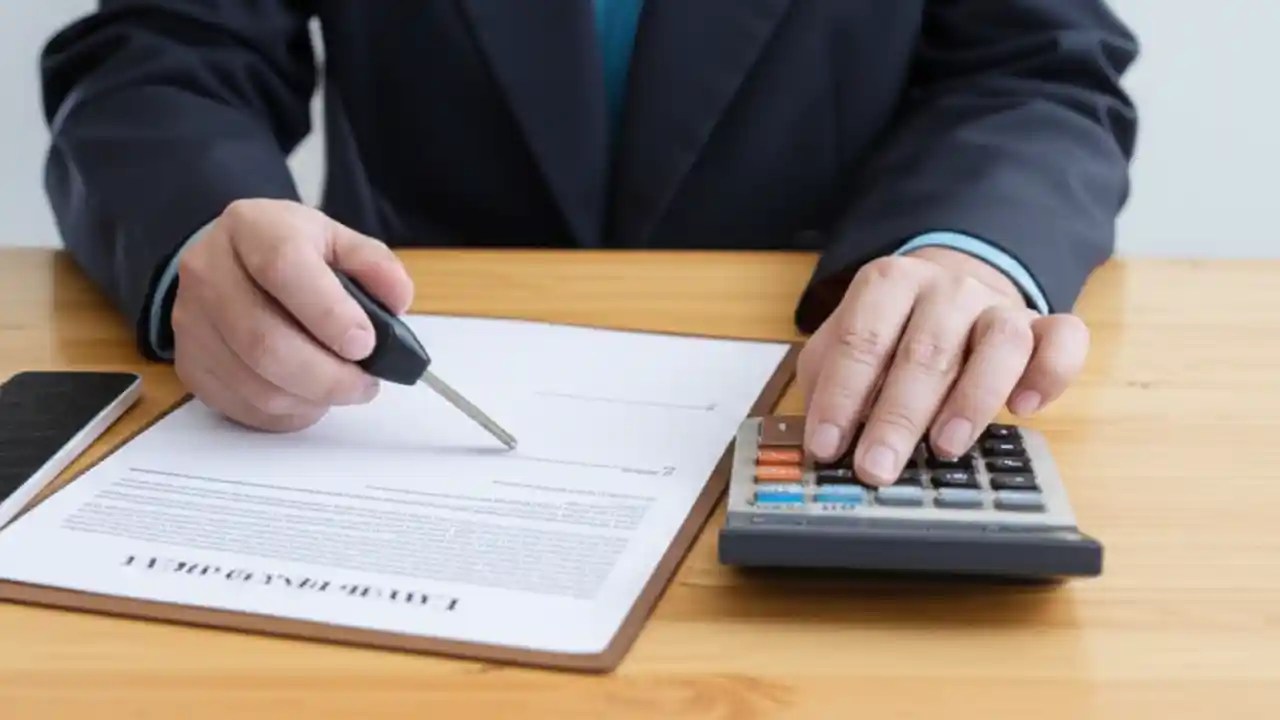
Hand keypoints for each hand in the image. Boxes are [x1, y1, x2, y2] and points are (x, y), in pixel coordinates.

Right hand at [172, 199, 413, 431]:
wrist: (230, 263)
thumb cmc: (290, 253)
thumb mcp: (335, 240)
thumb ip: (374, 265)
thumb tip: (398, 302)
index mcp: (250, 228)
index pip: (283, 268)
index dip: (329, 313)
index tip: (365, 343)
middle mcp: (208, 272)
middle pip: (265, 342)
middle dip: (328, 375)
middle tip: (365, 383)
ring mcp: (191, 323)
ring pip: (257, 384)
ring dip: (313, 398)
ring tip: (342, 387)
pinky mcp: (191, 365)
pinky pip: (245, 407)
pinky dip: (290, 413)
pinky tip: (310, 395)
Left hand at [796, 247, 1087, 484]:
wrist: (948, 292)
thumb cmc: (889, 333)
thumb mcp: (843, 347)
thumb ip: (828, 385)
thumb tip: (818, 446)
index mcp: (888, 284)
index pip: (861, 338)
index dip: (841, 395)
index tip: (827, 445)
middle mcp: (947, 288)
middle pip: (926, 349)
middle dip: (898, 416)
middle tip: (877, 467)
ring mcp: (999, 305)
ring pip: (1000, 343)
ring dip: (972, 399)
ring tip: (945, 447)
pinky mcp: (1044, 325)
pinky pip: (1064, 340)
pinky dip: (1050, 374)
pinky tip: (1025, 409)